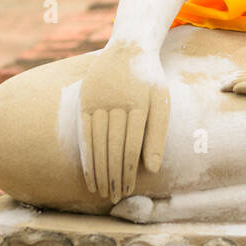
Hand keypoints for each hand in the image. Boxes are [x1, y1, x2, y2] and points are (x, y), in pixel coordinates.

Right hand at [79, 43, 169, 203]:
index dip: (129, 171)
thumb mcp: (162, 100)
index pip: (132, 146)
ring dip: (99, 171)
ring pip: (97, 144)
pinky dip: (86, 157)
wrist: (129, 48)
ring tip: (101, 192)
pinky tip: (88, 174)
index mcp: (140, 103)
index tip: (129, 190)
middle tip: (114, 198)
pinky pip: (84, 134)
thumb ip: (158, 134)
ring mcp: (99, 101)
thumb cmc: (149, 80)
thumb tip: (153, 169)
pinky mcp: (85, 101)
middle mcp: (117, 102)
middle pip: (113, 148)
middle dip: (113, 176)